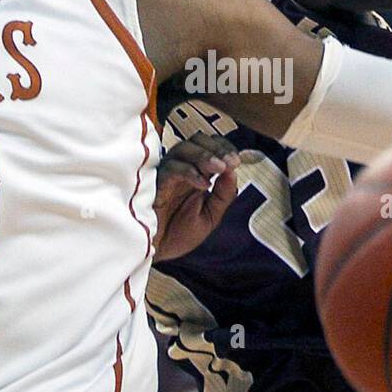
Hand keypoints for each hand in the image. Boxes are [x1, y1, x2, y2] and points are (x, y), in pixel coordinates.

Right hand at [153, 133, 240, 260]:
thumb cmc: (176, 234)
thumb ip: (223, 195)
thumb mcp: (210, 216)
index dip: (224, 148)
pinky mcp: (155, 183)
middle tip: (230, 162)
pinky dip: (190, 172)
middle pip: (197, 140)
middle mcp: (181, 169)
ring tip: (220, 168)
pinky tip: (203, 184)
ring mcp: (167, 174)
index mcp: (195, 174)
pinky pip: (171, 168)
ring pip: (183, 149)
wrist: (155, 252)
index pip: (210, 147)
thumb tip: (234, 172)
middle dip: (217, 148)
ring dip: (205, 155)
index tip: (237, 161)